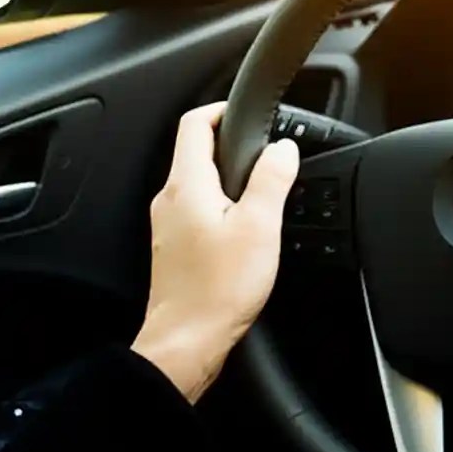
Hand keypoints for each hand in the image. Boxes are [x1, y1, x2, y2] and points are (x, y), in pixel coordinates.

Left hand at [132, 103, 299, 401]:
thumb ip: (272, 180)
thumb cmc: (218, 290)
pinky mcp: (176, 247)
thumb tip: (283, 148)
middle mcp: (170, 200)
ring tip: (265, 194)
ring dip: (231, 179)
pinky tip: (247, 230)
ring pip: (200, 183)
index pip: (194, 124)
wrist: (188, 341)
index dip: (222, 110)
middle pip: (197, 152)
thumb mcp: (260, 227)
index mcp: (187, 185)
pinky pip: (200, 210)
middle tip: (268, 156)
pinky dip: (224, 206)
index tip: (248, 114)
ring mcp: (169, 224)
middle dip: (234, 146)